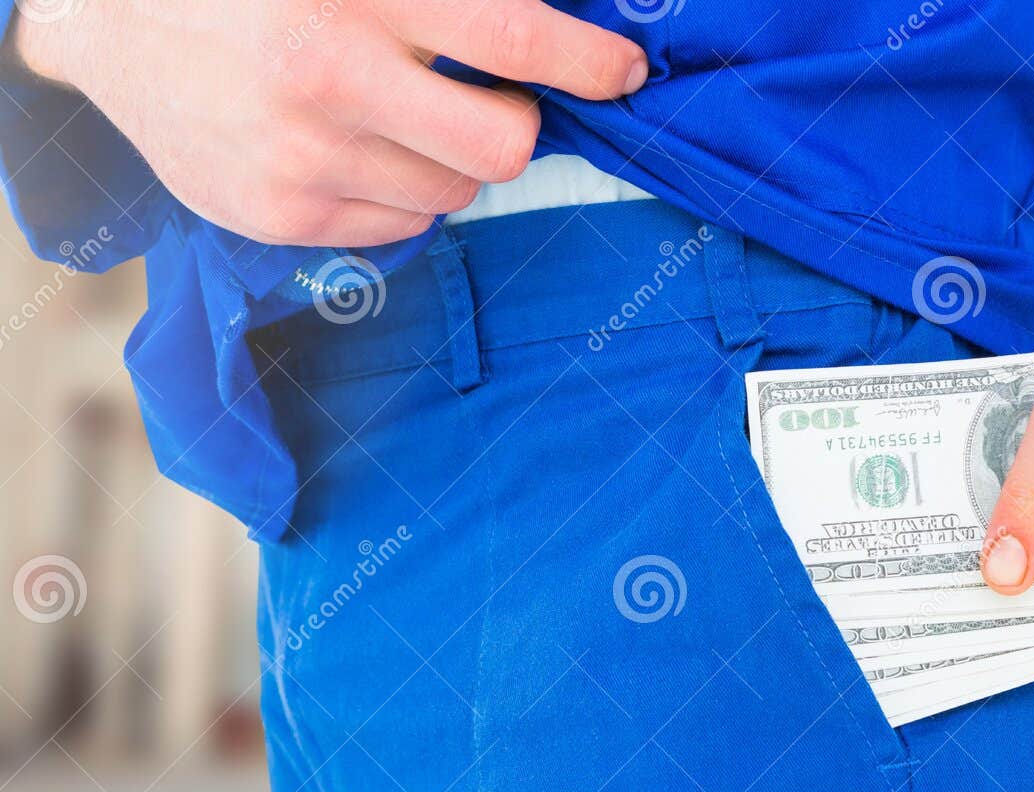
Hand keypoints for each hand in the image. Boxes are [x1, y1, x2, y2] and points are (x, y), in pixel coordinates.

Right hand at [13, 0, 646, 245]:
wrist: (107, 20)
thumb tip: (540, 34)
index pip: (509, 36)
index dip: (585, 60)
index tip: (622, 72)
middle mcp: (327, 79)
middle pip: (503, 146)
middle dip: (517, 125)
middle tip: (490, 98)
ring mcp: (300, 158)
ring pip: (456, 192)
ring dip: (448, 157)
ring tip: (389, 111)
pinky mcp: (278, 215)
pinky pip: (402, 226)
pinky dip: (401, 191)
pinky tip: (350, 147)